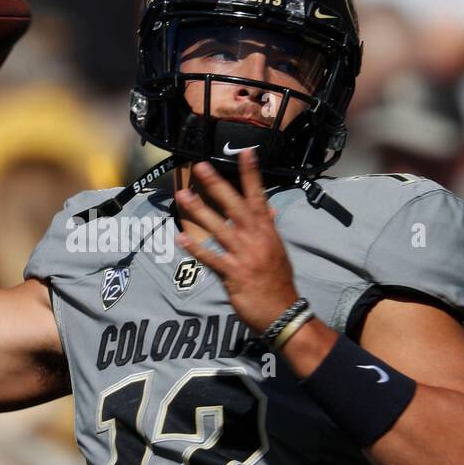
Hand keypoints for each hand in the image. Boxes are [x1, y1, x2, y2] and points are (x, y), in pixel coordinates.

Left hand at [174, 148, 299, 332]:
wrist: (282, 311)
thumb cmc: (278, 280)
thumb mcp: (277, 250)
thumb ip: (267, 228)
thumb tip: (267, 208)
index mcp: (267, 231)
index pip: (259, 196)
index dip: (252, 174)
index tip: (245, 152)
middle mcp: (256, 238)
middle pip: (234, 206)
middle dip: (217, 185)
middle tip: (200, 167)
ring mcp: (244, 255)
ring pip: (219, 228)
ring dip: (199, 211)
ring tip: (183, 195)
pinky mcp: (233, 274)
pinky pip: (211, 258)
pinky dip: (196, 248)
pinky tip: (180, 238)